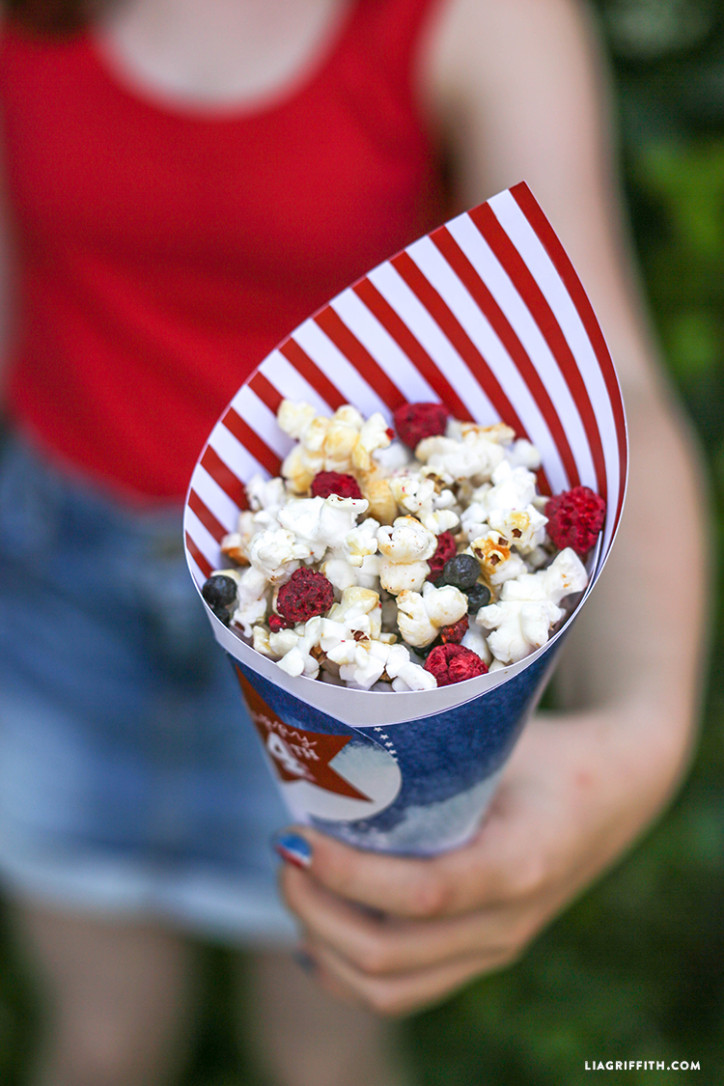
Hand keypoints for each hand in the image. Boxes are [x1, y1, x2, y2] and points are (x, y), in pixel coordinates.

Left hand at [276, 706, 686, 1015]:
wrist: (617, 788)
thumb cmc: (549, 750)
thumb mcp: (499, 739)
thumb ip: (429, 750)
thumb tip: (326, 736)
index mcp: (521, 863)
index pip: (423, 893)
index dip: (348, 872)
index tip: (296, 831)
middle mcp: (507, 923)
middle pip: (390, 955)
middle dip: (316, 909)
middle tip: (285, 848)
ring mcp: (493, 948)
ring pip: (388, 988)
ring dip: (323, 944)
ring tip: (296, 882)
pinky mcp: (478, 954)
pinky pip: (402, 989)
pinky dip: (345, 971)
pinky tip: (315, 932)